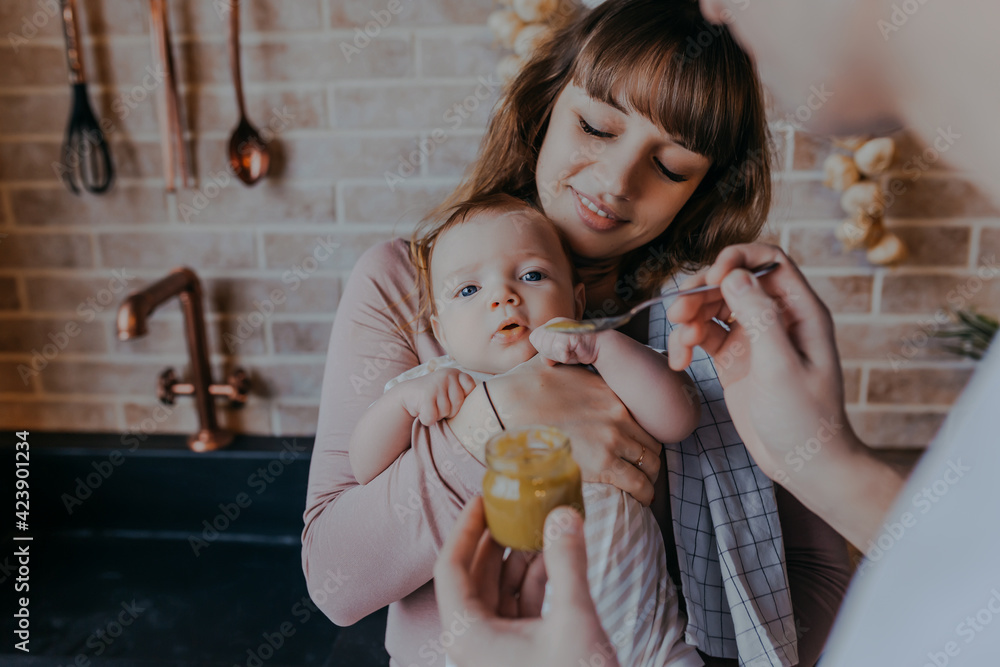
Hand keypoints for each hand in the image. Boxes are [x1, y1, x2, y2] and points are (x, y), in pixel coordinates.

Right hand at [397, 368, 476, 425]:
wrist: (407, 395)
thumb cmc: (434, 397)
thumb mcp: (451, 390)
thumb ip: (465, 393)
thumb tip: (486, 408)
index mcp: (456, 373)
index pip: (471, 389)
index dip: (462, 400)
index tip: (451, 398)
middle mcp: (447, 375)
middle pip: (458, 405)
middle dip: (448, 411)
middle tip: (437, 404)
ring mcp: (436, 384)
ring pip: (445, 412)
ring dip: (436, 415)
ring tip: (430, 405)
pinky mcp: (425, 396)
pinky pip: (432, 417)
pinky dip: (426, 419)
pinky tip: (422, 410)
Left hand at [434, 498, 617, 666]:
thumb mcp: (574, 621)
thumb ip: (568, 564)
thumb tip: (564, 514)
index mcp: (467, 634)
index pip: (451, 566)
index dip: (465, 526)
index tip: (481, 496)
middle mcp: (474, 640)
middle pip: (475, 574)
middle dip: (496, 536)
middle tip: (512, 501)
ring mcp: (497, 648)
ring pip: (500, 588)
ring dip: (521, 555)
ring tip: (541, 520)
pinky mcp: (521, 652)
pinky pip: (520, 605)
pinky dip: (536, 578)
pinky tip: (556, 553)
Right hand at [486, 357, 660, 505]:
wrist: (505, 408)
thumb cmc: (520, 387)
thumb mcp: (551, 366)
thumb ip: (565, 365)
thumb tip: (556, 357)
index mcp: (608, 392)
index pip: (642, 416)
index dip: (643, 433)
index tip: (637, 444)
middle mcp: (617, 414)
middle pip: (651, 442)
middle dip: (649, 458)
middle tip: (643, 470)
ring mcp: (612, 439)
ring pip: (649, 464)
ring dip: (649, 477)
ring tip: (644, 488)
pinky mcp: (602, 464)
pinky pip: (637, 483)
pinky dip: (644, 492)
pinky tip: (640, 498)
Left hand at [529, 318, 600, 365]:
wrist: (598, 346)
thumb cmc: (578, 349)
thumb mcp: (559, 353)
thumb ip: (548, 355)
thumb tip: (544, 360)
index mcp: (551, 324)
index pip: (534, 338)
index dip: (542, 348)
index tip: (556, 351)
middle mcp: (555, 323)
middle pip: (539, 343)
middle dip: (550, 353)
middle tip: (564, 352)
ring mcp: (563, 328)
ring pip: (547, 347)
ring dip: (558, 355)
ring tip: (570, 351)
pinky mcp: (571, 335)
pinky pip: (559, 350)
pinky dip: (565, 356)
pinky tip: (573, 353)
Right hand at [665, 243, 854, 481]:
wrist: (804, 464)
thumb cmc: (805, 419)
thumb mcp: (781, 366)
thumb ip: (759, 317)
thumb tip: (735, 276)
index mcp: (800, 312)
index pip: (770, 262)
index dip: (738, 260)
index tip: (713, 279)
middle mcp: (776, 319)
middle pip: (733, 281)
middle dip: (702, 292)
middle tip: (677, 312)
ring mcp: (753, 339)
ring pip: (713, 307)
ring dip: (689, 317)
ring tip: (679, 343)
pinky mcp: (734, 360)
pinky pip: (704, 336)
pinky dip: (687, 343)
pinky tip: (680, 363)